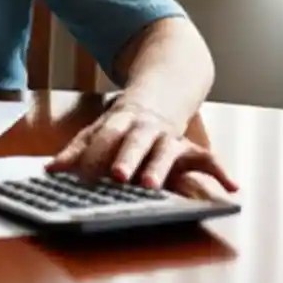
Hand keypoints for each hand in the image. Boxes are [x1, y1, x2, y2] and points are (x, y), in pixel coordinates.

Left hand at [46, 98, 237, 193]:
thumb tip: (50, 169)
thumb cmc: (122, 125)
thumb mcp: (97, 131)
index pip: (103, 137)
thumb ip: (78, 151)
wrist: (160, 94)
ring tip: (152, 186)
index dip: (94, 155)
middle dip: (126, 158)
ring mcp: (169, 137)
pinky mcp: (191, 147)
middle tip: (117, 176)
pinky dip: (223, 173)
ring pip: (166, 151)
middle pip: (134, 142)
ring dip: (159, 168)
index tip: (83, 175)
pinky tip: (232, 188)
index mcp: (118, 122)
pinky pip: (210, 159)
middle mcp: (145, 128)